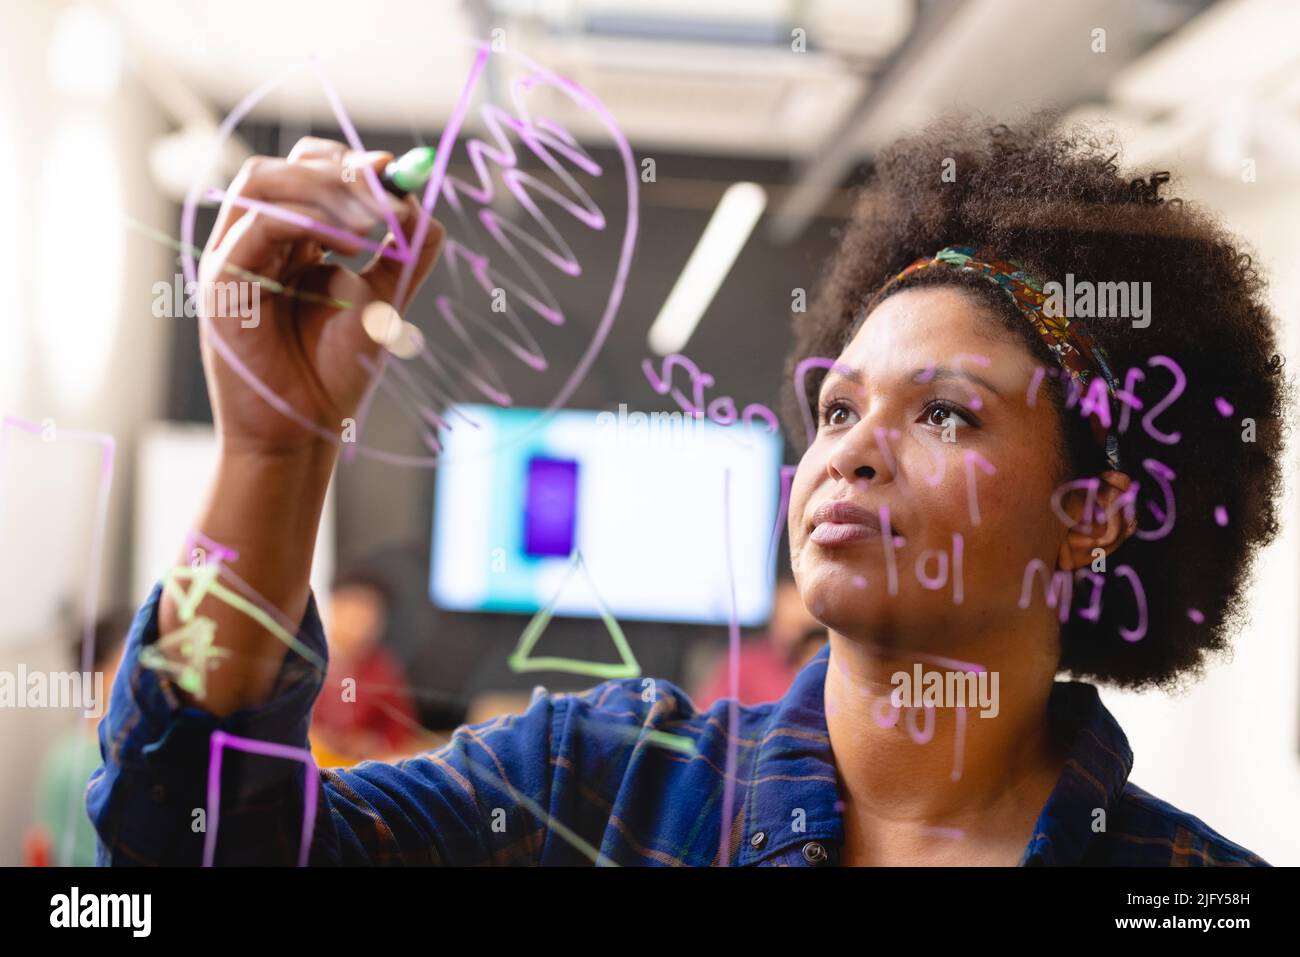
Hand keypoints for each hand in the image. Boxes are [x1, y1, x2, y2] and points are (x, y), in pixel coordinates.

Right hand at [197, 136, 444, 457]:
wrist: (306, 428)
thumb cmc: (335, 370)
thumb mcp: (384, 300)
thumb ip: (405, 252)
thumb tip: (422, 201)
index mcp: (292, 241)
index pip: (309, 171)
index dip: (351, 165)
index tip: (397, 173)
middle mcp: (258, 241)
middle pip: (283, 168)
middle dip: (338, 170)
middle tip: (385, 188)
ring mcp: (235, 257)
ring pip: (262, 184)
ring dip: (322, 189)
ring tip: (371, 223)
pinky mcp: (222, 281)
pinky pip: (255, 225)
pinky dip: (304, 220)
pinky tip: (348, 245)